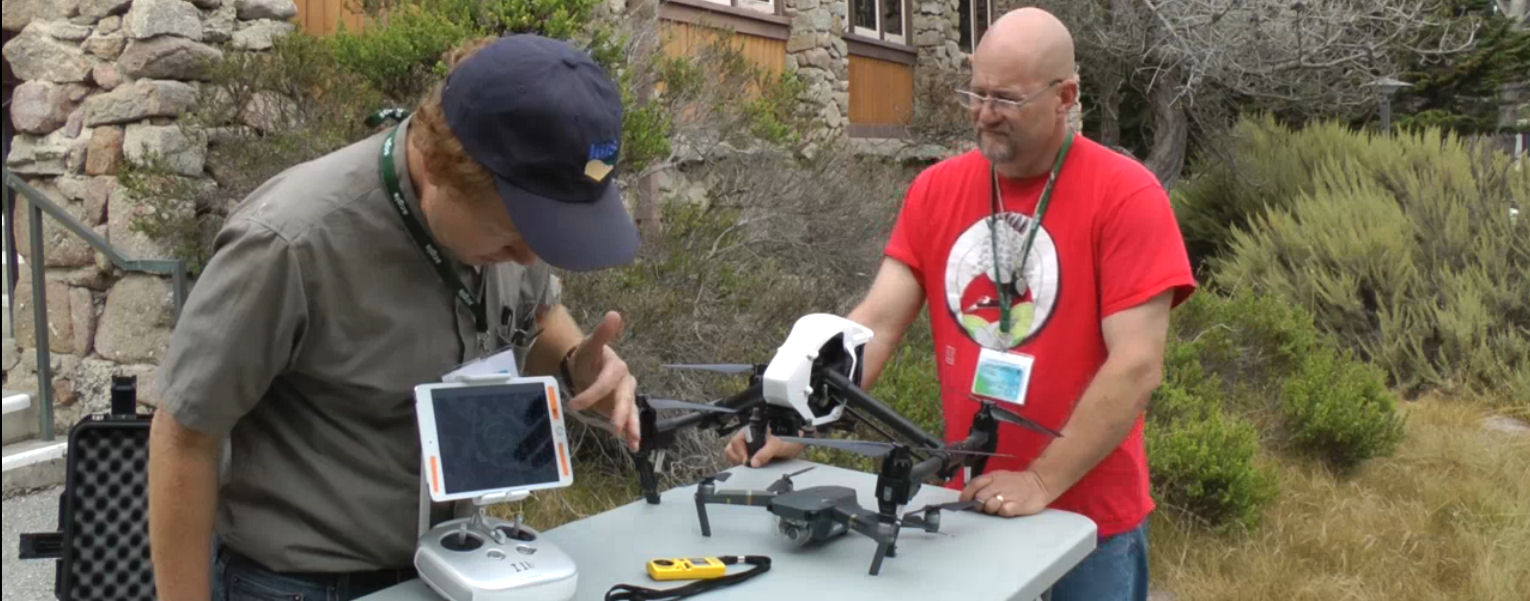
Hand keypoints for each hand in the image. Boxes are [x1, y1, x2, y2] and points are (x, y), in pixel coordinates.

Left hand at [565, 311, 639, 450]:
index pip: (606, 382)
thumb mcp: (591, 345)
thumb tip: (614, 314)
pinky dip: (631, 432)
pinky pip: (629, 420)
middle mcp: (625, 382)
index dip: (592, 393)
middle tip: (614, 428)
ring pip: (631, 412)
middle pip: (624, 399)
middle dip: (620, 414)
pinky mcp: (623, 408)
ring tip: (633, 444)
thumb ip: (602, 333)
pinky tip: (632, 446)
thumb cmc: (587, 357)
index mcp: (616, 367)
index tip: (572, 405)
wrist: (586, 368)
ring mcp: (625, 396)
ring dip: (632, 427)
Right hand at [724, 430, 805, 466]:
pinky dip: (744, 463)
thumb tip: (754, 462)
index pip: (736, 441)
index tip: (747, 461)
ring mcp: (749, 445)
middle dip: (738, 457)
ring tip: (753, 464)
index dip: (740, 452)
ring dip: (740, 461)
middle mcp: (748, 436)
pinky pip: (741, 459)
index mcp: (752, 430)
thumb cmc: (790, 438)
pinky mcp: (752, 453)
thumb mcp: (778, 445)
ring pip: (734, 453)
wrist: (799, 442)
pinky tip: (754, 465)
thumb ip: (765, 453)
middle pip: (732, 448)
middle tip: (749, 463)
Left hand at [959, 470, 1053, 516]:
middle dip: (978, 504)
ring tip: (997, 507)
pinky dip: (1003, 512)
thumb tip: (968, 496)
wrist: (1039, 482)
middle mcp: (999, 485)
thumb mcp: (998, 478)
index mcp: (992, 478)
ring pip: (990, 504)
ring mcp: (1008, 495)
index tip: (963, 502)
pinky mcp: (1018, 504)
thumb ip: (984, 485)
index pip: (974, 485)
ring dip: (990, 508)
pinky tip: (1006, 509)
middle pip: (980, 497)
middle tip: (983, 507)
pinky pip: (1004, 510)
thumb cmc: (1016, 483)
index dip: (966, 494)